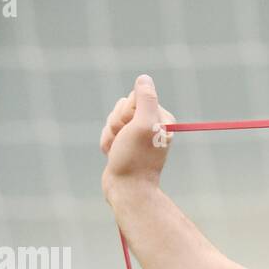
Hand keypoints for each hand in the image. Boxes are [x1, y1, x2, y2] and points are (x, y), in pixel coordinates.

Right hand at [100, 74, 176, 197]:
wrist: (127, 190)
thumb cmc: (135, 159)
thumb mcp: (143, 125)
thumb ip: (145, 100)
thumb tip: (144, 78)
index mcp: (161, 119)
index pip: (135, 97)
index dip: (128, 112)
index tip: (133, 129)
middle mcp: (151, 126)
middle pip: (122, 107)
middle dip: (117, 123)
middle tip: (125, 142)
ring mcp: (137, 136)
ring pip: (113, 119)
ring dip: (111, 134)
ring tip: (119, 150)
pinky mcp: (125, 144)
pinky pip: (108, 132)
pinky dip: (107, 143)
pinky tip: (114, 155)